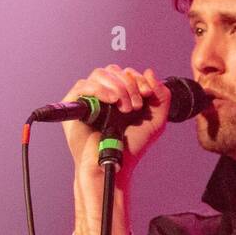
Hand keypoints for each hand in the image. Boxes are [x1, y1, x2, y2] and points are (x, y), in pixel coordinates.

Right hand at [62, 66, 170, 189]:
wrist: (115, 164)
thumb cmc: (131, 147)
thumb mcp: (156, 120)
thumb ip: (161, 96)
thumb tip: (148, 72)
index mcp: (120, 95)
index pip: (126, 73)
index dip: (138, 79)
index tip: (147, 94)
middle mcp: (103, 94)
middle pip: (113, 70)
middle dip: (129, 85)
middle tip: (135, 106)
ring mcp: (88, 99)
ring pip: (100, 74)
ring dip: (117, 88)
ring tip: (124, 108)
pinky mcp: (74, 105)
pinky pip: (83, 85)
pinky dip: (100, 90)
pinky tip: (112, 102)